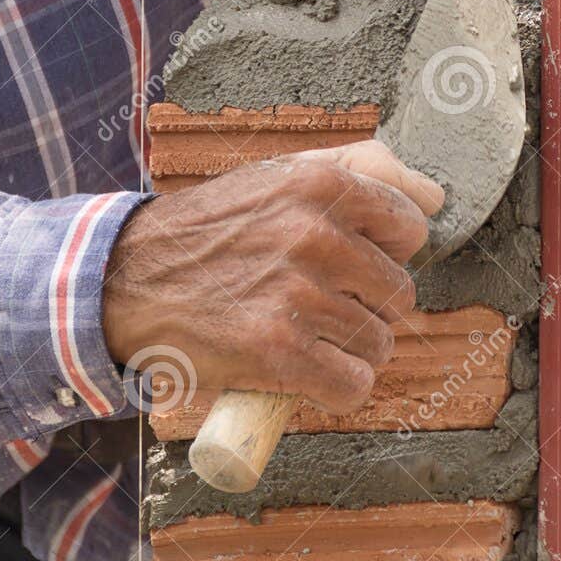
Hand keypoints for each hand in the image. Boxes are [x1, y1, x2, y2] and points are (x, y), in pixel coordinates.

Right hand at [102, 140, 443, 413]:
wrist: (125, 282)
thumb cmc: (210, 231)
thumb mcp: (278, 177)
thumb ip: (359, 171)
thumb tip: (435, 196)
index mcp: (320, 185)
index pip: (409, 229)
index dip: (380, 252)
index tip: (341, 262)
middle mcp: (314, 235)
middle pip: (397, 292)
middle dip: (362, 305)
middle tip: (310, 303)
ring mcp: (298, 296)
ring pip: (378, 342)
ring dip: (348, 350)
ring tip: (302, 336)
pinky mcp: (279, 353)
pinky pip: (352, 385)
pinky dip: (334, 389)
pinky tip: (303, 373)